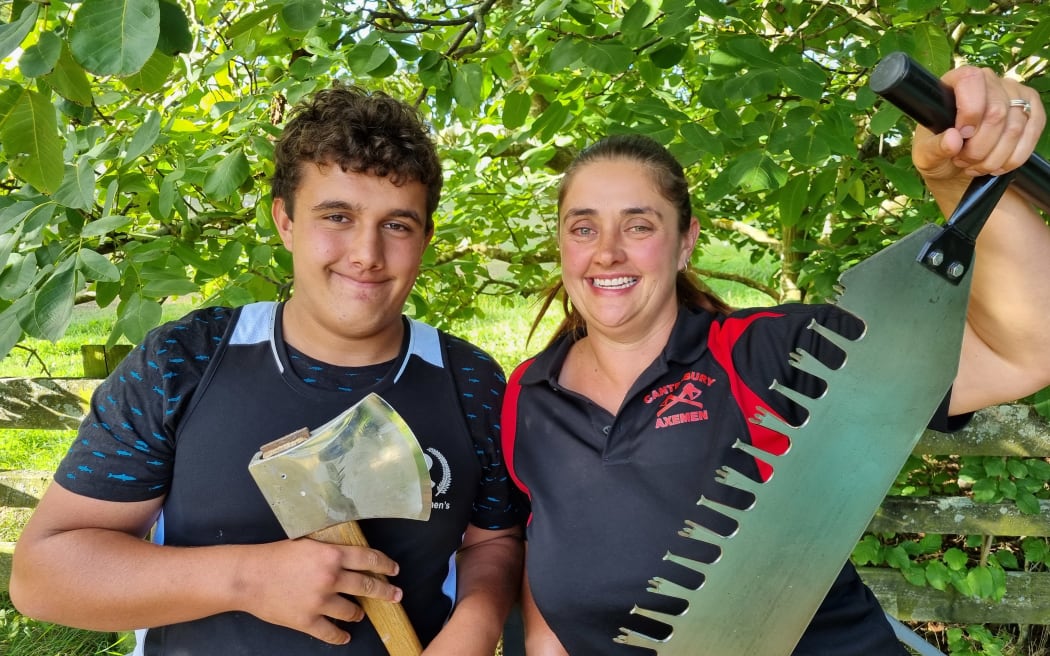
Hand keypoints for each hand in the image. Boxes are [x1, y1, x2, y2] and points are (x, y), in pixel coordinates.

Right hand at [233, 537, 402, 644]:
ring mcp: (320, 601)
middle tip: (396, 595)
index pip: (369, 558)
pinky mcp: (307, 621)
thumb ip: (331, 551)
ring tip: (360, 613)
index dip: (385, 564)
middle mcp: (331, 578)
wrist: (248, 577)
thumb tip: (352, 556)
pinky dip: (340, 636)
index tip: (394, 570)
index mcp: (332, 555)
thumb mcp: (308, 544)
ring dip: (358, 613)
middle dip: (386, 592)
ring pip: (352, 611)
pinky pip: (331, 632)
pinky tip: (344, 636)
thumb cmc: (275, 556)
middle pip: (368, 585)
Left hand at [912, 66, 1044, 180]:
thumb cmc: (939, 154)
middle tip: (963, 160)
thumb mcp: (926, 155)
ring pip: (1015, 126)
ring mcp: (1013, 93)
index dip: (969, 111)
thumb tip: (953, 139)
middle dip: (979, 147)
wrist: (957, 167)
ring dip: (995, 156)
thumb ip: (934, 148)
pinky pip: (1032, 134)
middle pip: (996, 111)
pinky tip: (997, 166)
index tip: (961, 136)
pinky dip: (1014, 157)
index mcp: (956, 81)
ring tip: (976, 165)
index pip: (970, 80)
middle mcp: (988, 81)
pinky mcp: (1032, 110)